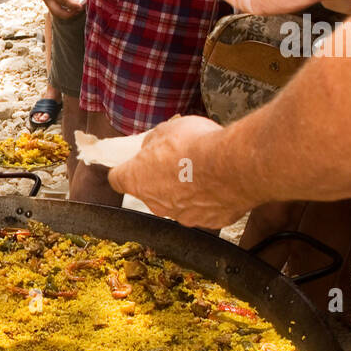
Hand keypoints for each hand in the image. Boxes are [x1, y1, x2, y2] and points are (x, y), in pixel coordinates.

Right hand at [40, 0, 84, 18]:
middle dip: (69, 14)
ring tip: (76, 9)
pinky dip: (64, 11)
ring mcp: (46, 1)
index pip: (62, 0)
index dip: (72, 5)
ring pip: (56, 14)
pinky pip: (56, 11)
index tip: (80, 7)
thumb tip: (76, 3)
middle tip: (79, 10)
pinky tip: (71, 8)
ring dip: (67, 14)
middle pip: (57, 12)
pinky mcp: (48, 3)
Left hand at [107, 115, 250, 228]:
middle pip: (151, 191)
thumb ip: (153, 142)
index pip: (118, 179)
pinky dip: (210, 199)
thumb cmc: (197, 146)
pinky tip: (218, 183)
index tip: (132, 165)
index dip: (126, 170)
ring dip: (186, 190)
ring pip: (178, 203)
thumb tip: (153, 146)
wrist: (232, 165)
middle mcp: (156, 203)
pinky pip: (205, 209)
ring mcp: (182, 216)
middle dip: (162, 178)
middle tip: (179, 161)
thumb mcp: (166, 129)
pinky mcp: (208, 221)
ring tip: (203, 171)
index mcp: (137, 179)